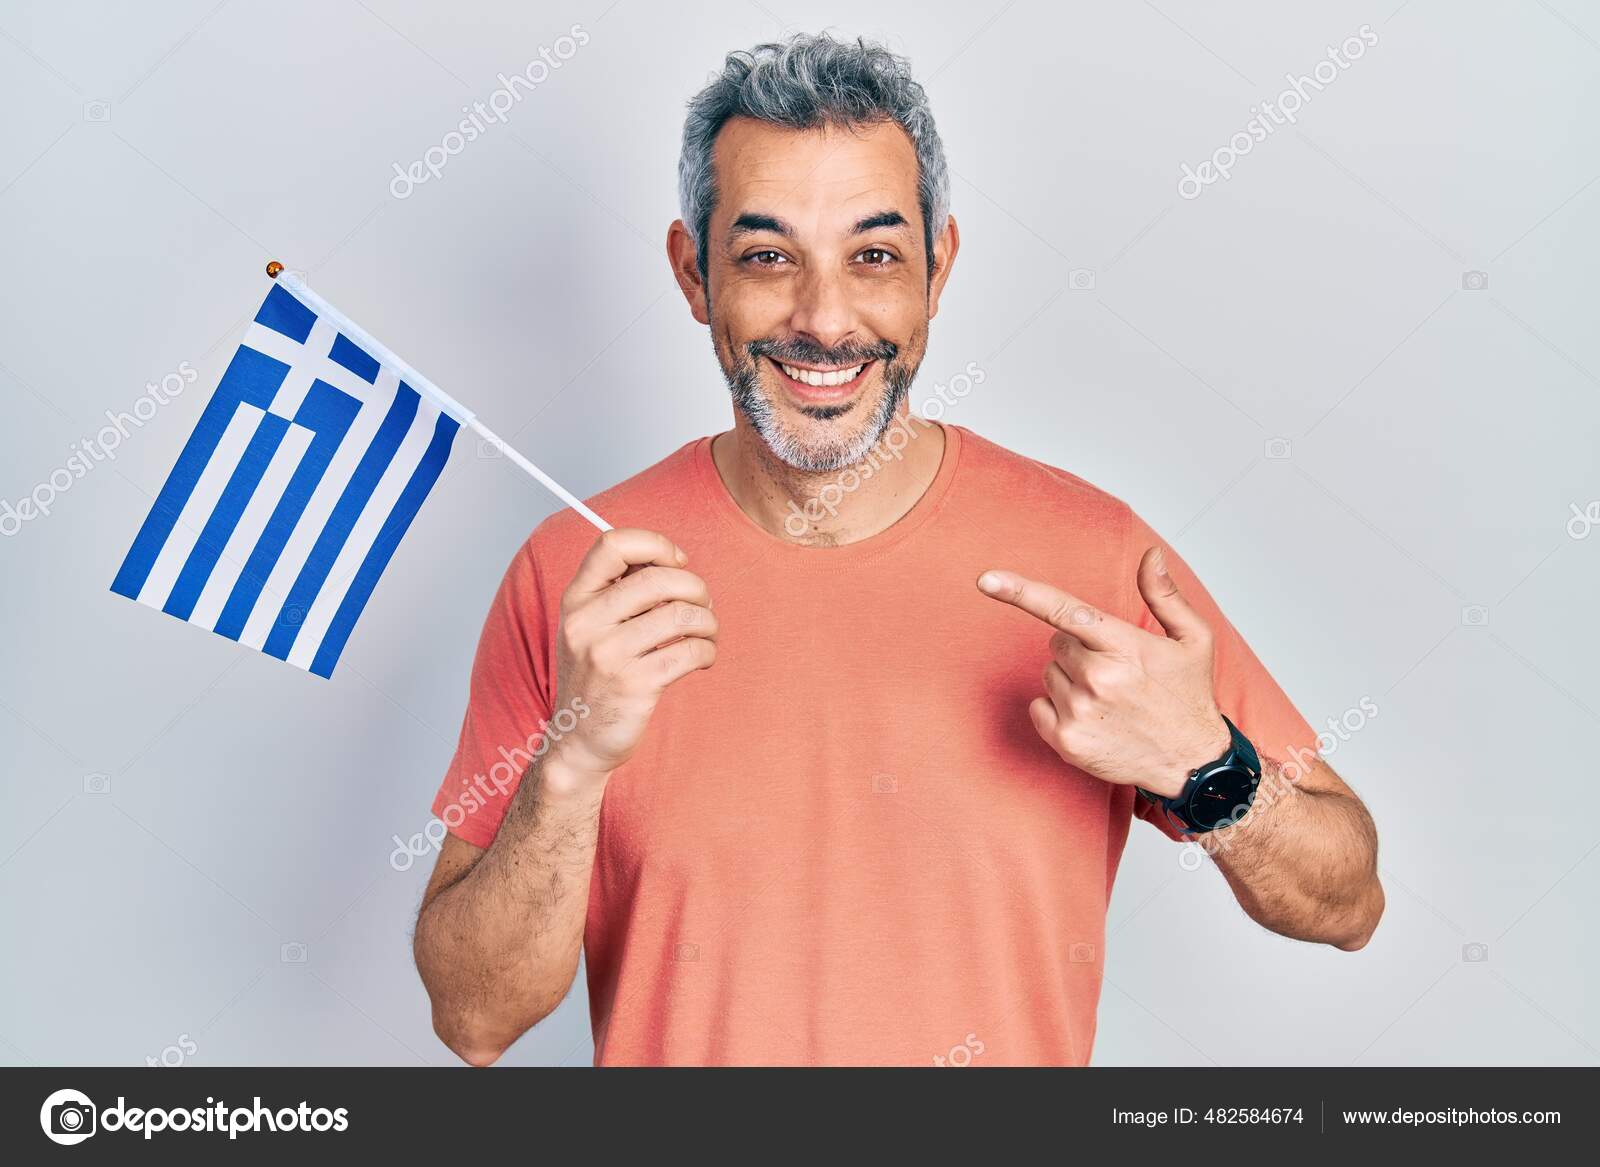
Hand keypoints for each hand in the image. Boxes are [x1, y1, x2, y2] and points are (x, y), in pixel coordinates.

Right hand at [548, 528, 716, 782]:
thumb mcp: (591, 627)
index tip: (676, 563)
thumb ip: (621, 592)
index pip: (612, 544)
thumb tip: (675, 561)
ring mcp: (608, 655)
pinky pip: (690, 651)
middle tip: (703, 604)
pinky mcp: (634, 685)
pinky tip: (703, 658)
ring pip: (681, 614)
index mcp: (576, 600)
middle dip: (695, 587)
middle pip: (658, 577)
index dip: (656, 544)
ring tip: (707, 634)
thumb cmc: (597, 676)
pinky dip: (708, 651)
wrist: (578, 741)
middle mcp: (586, 623)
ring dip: (708, 621)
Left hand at [977, 546, 1228, 798]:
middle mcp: (1098, 679)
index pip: (1064, 610)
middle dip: (1079, 650)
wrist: (1191, 762)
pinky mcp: (1066, 741)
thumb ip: (1163, 594)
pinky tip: (1092, 719)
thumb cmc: (1188, 696)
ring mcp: (1079, 712)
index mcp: (1125, 647)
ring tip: (1109, 699)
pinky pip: (1038, 706)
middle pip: (1056, 643)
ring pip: (1048, 674)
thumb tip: (1149, 554)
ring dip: (1071, 680)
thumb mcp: (1193, 639)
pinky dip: (1057, 709)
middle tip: (1115, 672)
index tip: (986, 579)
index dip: (1021, 592)